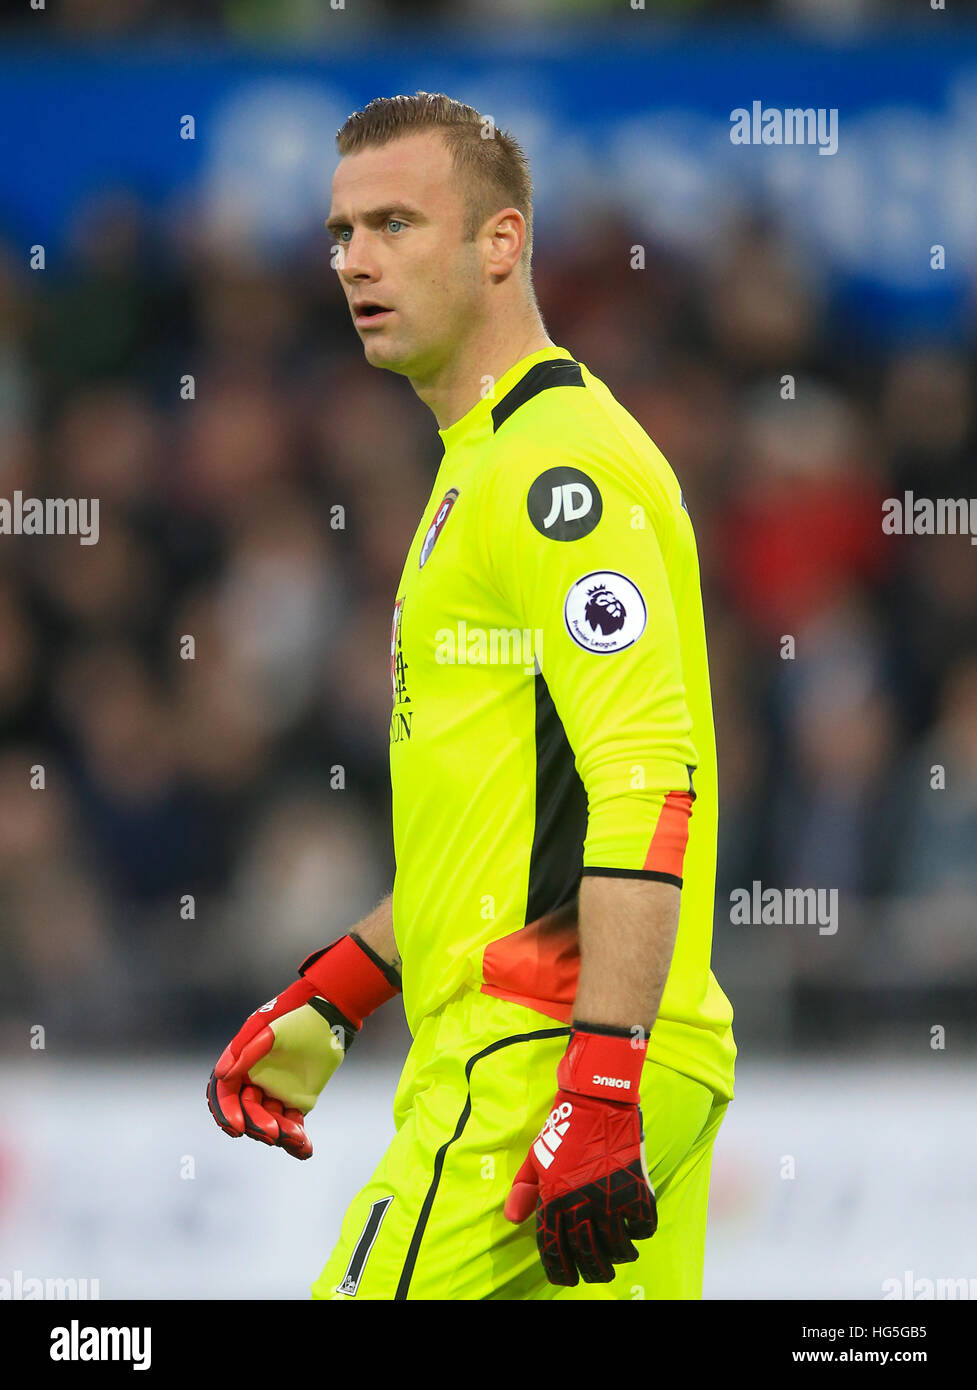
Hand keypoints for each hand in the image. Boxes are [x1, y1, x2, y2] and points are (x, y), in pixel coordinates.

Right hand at [207, 975, 352, 1159]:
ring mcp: (276, 1094)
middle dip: (257, 1125)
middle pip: (248, 1112)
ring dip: (279, 1134)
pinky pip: (292, 1124)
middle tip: (273, 1132)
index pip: (226, 1094)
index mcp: (241, 1066)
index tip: (237, 1128)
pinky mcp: (297, 1102)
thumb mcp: (267, 1028)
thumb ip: (246, 1050)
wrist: (328, 1016)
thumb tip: (222, 1075)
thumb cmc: (294, 1017)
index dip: (228, 1113)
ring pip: (269, 1122)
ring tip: (296, 1137)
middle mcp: (255, 1083)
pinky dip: (296, 1140)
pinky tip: (305, 1149)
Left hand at [504, 1023, 656, 1284]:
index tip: (566, 1278)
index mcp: (553, 1199)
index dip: (559, 1270)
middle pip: (588, 1255)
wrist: (597, 1098)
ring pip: (618, 1247)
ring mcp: (611, 1197)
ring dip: (619, 1256)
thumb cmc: (564, 1126)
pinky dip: (641, 1232)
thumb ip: (524, 1190)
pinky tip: (635, 1229)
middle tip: (597, 1273)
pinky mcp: (636, 1188)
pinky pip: (643, 1225)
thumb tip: (513, 1220)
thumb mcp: (536, 1156)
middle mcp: (582, 1204)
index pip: (554, 1249)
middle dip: (593, 1271)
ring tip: (619, 1255)